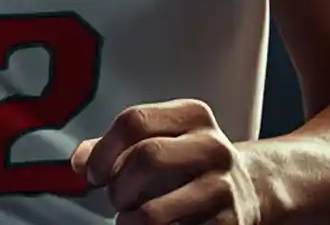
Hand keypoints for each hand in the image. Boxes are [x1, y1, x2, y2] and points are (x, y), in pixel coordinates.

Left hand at [71, 99, 260, 224]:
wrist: (250, 191)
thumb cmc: (187, 165)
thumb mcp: (159, 141)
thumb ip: (114, 148)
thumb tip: (78, 161)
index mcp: (193, 115)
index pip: (134, 121)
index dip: (103, 151)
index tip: (93, 173)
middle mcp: (212, 146)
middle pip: (146, 159)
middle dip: (117, 186)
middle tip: (115, 198)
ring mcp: (223, 187)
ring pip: (154, 212)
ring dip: (130, 221)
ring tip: (130, 219)